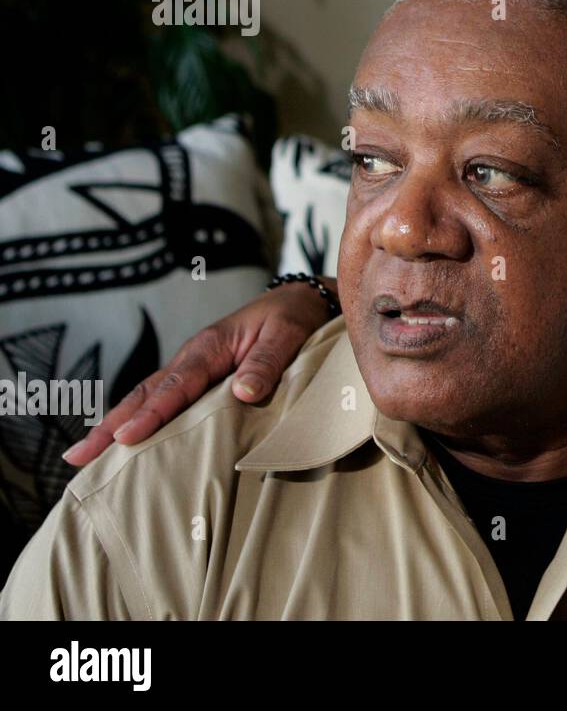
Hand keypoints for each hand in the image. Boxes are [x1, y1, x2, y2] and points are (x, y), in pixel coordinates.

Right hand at [62, 279, 336, 466]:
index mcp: (210, 347)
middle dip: (110, 426)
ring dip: (114, 425)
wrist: (297, 300)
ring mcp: (191, 368)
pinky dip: (137, 419)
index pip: (175, 385)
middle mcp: (192, 357)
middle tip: (78, 457)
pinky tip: (121, 442)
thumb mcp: (285, 336)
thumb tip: (243, 392)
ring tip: (84, 457)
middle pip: (144, 394)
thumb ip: (265, 363)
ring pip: (145, 397)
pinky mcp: (198, 377)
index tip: (126, 438)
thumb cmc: (291, 319)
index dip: (151, 414)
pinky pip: (161, 398)